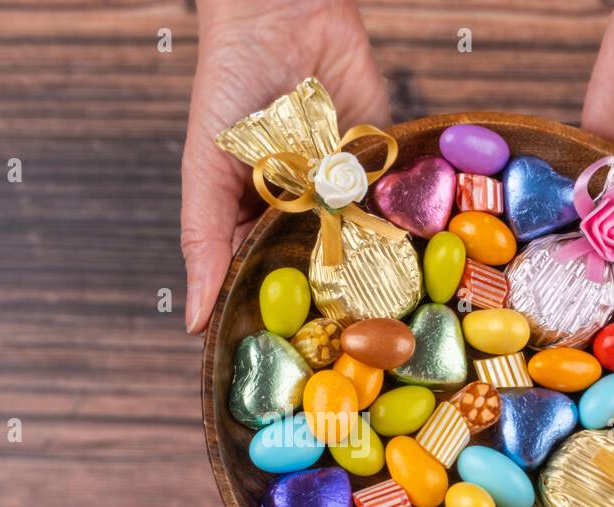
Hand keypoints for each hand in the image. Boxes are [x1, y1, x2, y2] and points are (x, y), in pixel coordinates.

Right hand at [182, 0, 389, 333]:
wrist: (282, 17)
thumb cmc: (227, 92)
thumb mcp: (205, 174)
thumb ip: (204, 244)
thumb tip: (193, 324)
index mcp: (258, 228)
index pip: (268, 288)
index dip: (279, 324)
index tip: (294, 365)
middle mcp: (305, 219)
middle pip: (323, 277)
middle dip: (335, 309)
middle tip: (351, 352)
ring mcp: (347, 196)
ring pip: (366, 251)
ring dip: (377, 279)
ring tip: (391, 323)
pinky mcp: (384, 168)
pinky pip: (399, 206)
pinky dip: (407, 230)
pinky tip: (420, 266)